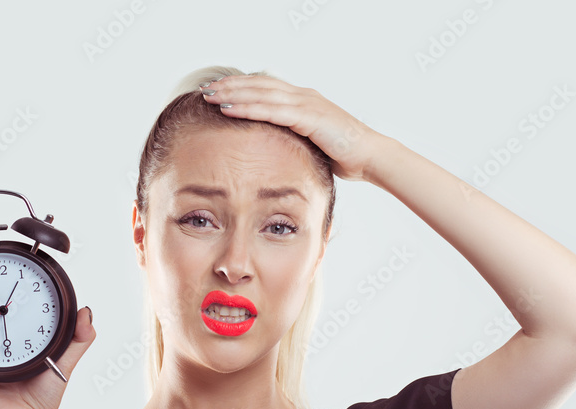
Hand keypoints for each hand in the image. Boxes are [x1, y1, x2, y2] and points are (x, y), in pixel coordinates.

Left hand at [199, 74, 387, 181]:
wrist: (370, 156)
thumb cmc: (344, 155)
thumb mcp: (314, 142)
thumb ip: (296, 138)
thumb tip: (277, 149)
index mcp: (304, 100)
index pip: (267, 87)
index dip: (242, 86)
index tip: (219, 90)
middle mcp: (303, 96)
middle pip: (259, 84)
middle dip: (231, 86)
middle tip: (205, 89)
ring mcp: (306, 104)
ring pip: (261, 94)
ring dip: (232, 94)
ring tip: (209, 96)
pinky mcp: (308, 117)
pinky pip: (271, 111)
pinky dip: (247, 108)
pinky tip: (228, 109)